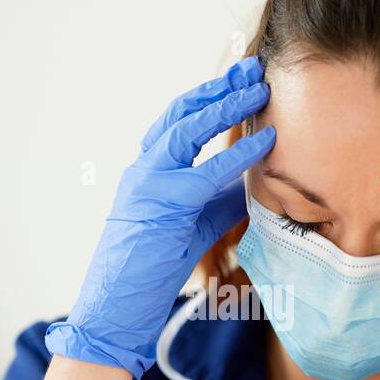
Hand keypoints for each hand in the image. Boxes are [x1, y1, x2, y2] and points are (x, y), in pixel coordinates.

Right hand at [45, 56, 275, 379]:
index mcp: (146, 171)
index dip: (210, 96)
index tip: (240, 79)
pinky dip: (238, 153)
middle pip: (181, 112)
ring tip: (259, 89)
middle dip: (219, 87)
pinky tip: (266, 140)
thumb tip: (254, 184)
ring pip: (186, 129)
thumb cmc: (150, 274)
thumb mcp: (191, 227)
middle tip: (254, 68)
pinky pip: (205, 173)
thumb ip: (218, 201)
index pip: (178, 121)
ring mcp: (146, 184)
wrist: (113, 312)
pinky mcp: (160, 207)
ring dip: (226, 105)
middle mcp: (143, 169)